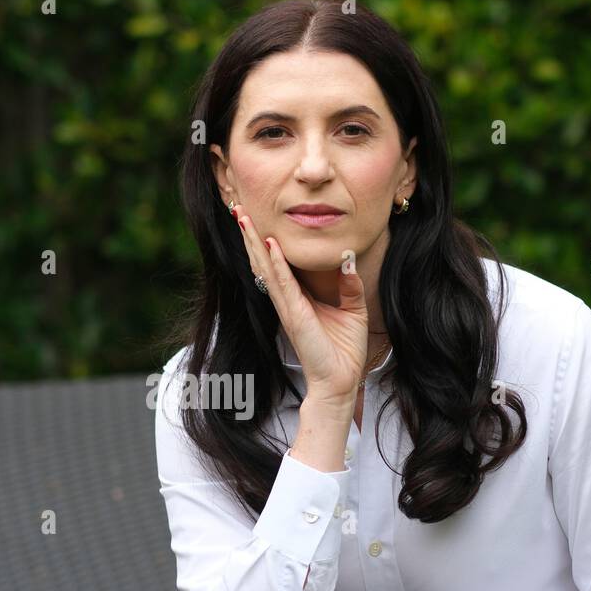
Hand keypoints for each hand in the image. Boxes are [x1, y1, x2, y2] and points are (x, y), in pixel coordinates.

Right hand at [232, 203, 369, 405]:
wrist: (341, 382)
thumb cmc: (344, 351)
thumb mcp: (353, 309)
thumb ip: (349, 284)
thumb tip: (348, 259)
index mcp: (298, 298)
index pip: (278, 264)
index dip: (264, 240)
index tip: (255, 217)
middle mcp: (287, 301)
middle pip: (263, 261)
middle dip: (250, 235)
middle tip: (237, 208)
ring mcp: (288, 308)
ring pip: (266, 269)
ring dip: (254, 242)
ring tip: (242, 218)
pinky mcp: (295, 317)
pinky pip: (283, 285)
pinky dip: (276, 264)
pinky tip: (268, 245)